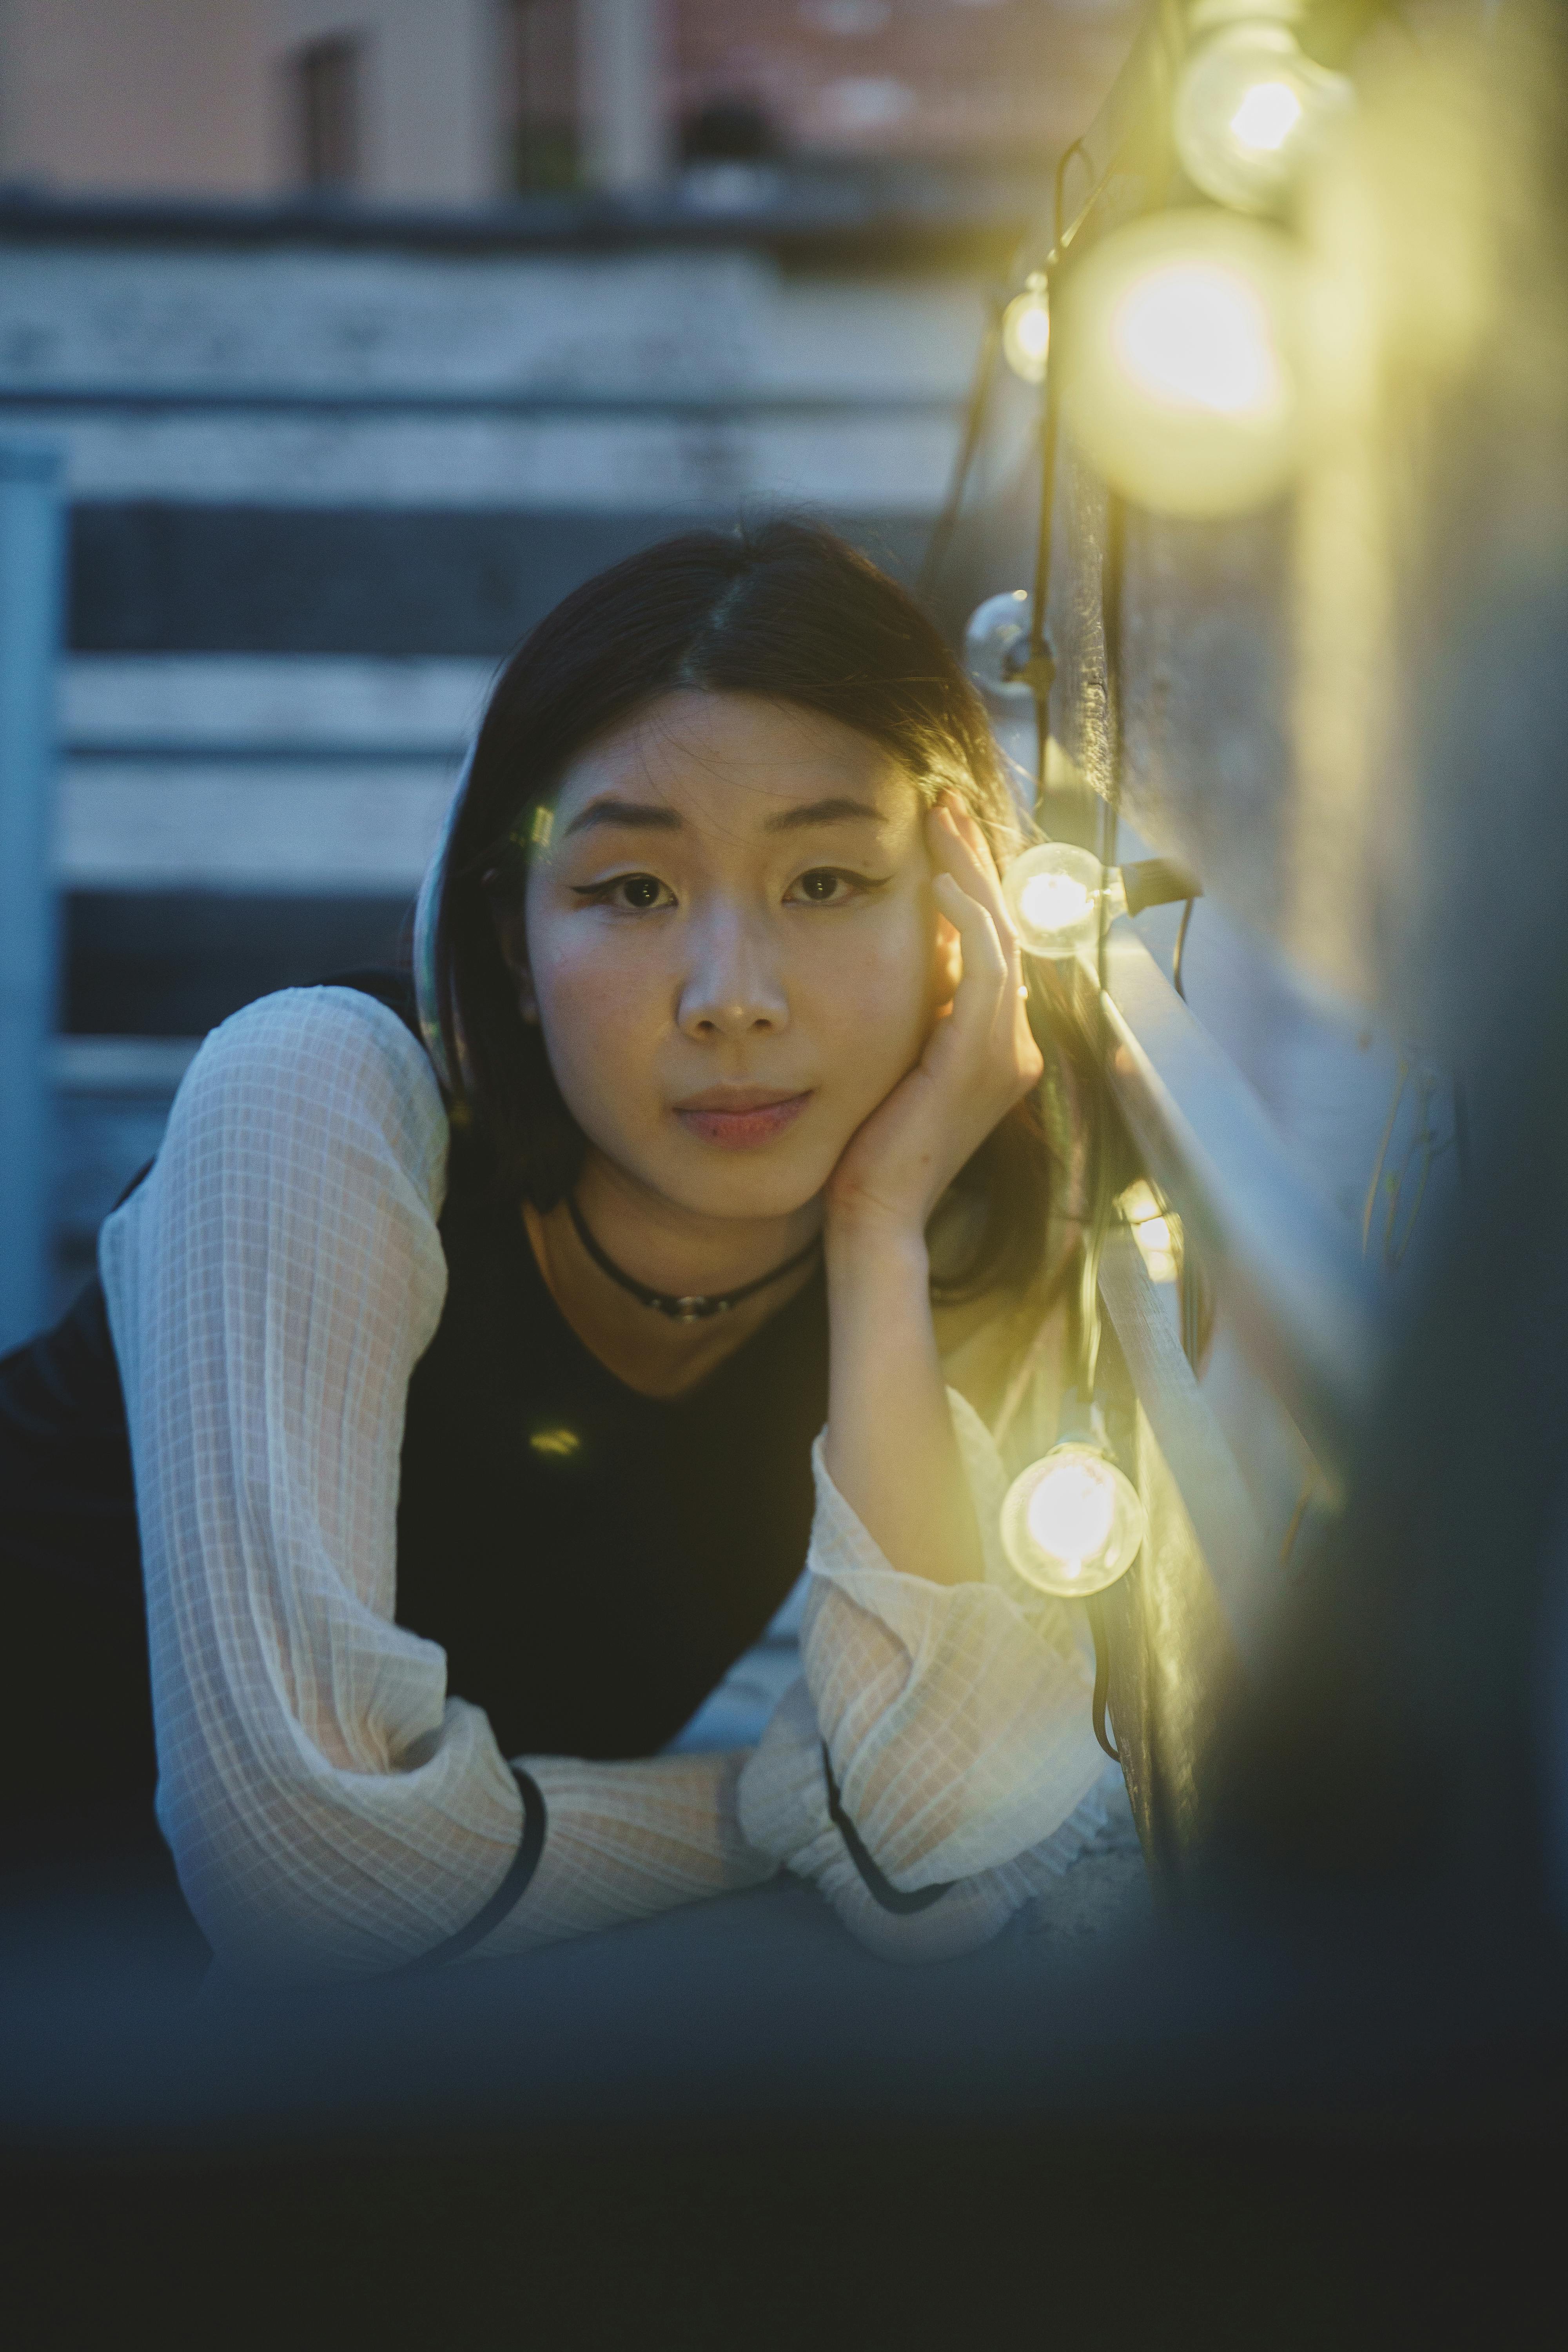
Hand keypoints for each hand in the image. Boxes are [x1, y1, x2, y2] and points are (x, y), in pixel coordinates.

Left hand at [824, 794, 1043, 1245]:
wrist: (874, 1214)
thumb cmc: (871, 1146)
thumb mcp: (897, 1059)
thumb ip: (919, 1011)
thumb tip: (917, 953)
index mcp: (998, 1047)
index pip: (996, 945)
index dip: (974, 884)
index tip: (941, 833)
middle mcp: (1016, 1046)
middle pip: (1006, 929)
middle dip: (975, 861)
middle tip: (945, 802)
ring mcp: (1006, 1054)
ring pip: (1001, 938)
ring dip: (970, 873)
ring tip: (940, 821)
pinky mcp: (980, 1059)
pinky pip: (988, 971)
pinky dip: (969, 922)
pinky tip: (942, 882)